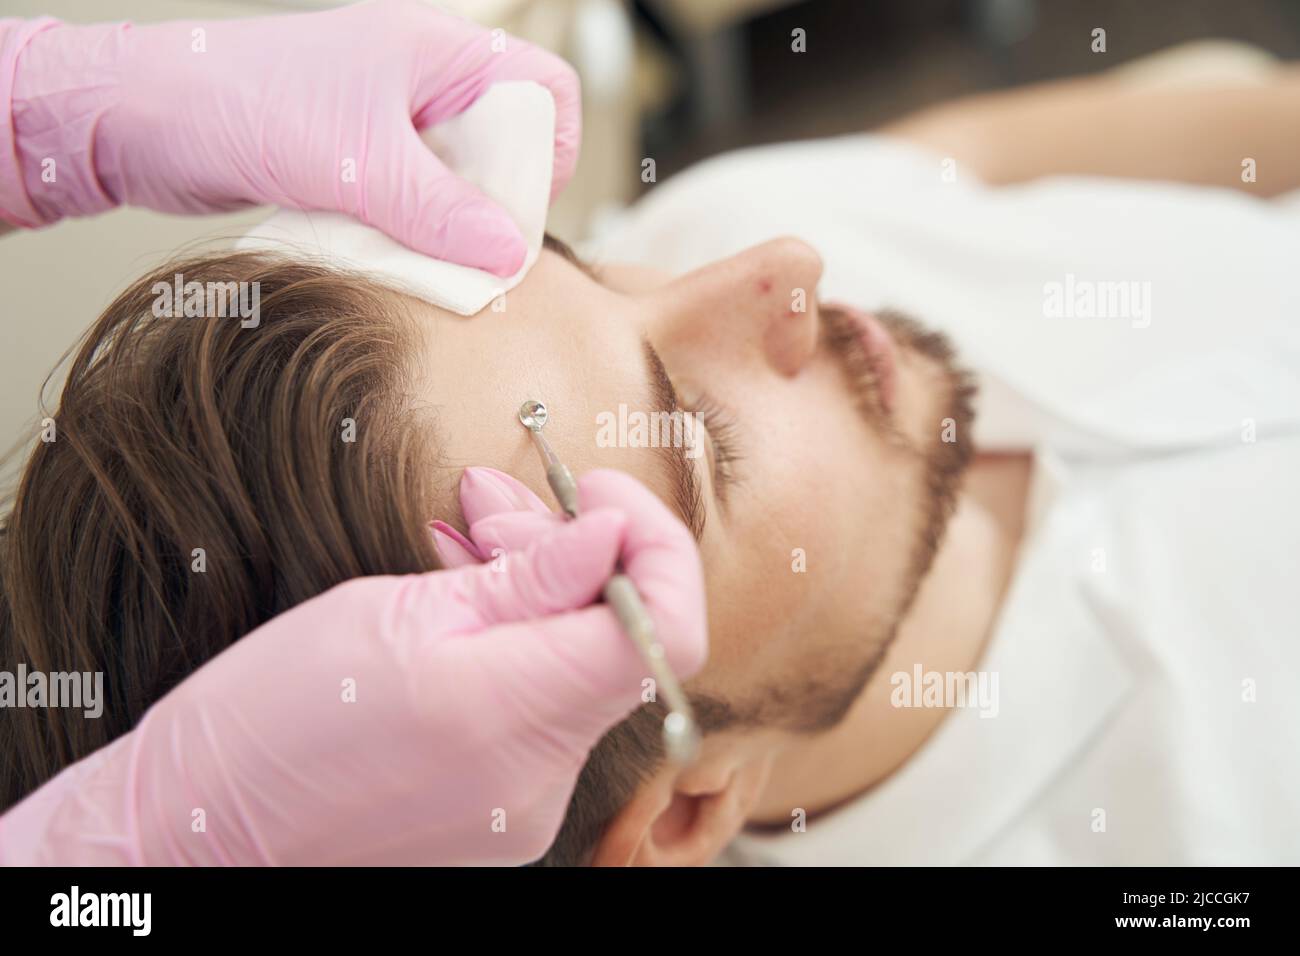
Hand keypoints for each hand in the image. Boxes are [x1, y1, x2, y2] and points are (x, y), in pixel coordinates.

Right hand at [0, 469, 704, 865]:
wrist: (199, 830)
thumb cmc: (267, 720)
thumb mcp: (392, 614)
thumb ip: (522, 580)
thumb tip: (610, 537)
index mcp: (514, 713)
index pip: (661, 629)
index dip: (651, 547)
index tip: (600, 498)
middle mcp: (539, 776)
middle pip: (613, 639)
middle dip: (572, 553)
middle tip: (495, 503)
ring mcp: (525, 804)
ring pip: (573, 668)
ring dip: (536, 590)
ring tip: (469, 533)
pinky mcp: (500, 812)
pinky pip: (537, 707)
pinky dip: (514, 643)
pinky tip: (463, 596)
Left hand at [3, 0, 579, 273]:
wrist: (140, 119)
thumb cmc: (237, 107)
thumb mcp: (357, 166)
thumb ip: (440, 212)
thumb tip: (511, 252)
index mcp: (434, 50)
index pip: (542, 89)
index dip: (550, 152)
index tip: (521, 209)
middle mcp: (419, 78)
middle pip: (506, 142)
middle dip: (498, 200)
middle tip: (474, 249)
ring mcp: (388, 117)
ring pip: (460, 178)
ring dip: (452, 224)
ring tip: (428, 257)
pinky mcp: (358, 155)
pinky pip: (416, 198)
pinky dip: (415, 231)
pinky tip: (392, 254)